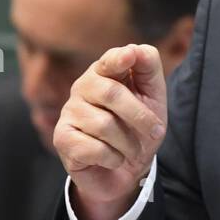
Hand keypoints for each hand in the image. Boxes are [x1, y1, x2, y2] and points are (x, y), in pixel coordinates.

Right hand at [53, 43, 167, 219]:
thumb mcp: (153, 98)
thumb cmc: (139, 129)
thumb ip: (148, 70)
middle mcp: (82, 87)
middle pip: (112, 93)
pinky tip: (112, 158)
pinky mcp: (62, 138)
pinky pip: (94, 148)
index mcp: (105, 72)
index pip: (110, 60)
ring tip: (130, 149)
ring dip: (129, 143)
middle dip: (141, 117)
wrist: (127, 171)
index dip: (119, 58)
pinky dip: (113, 158)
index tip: (129, 56)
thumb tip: (135, 48)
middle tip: (156, 132)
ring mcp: (69, 112)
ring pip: (105, 125)